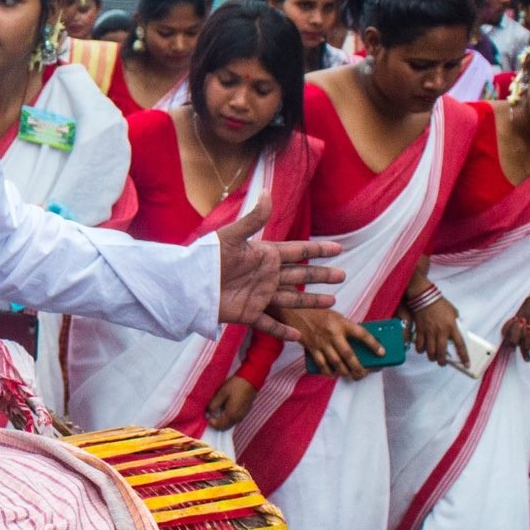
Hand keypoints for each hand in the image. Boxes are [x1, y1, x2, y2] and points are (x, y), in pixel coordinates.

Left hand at [204, 376, 256, 429]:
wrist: (250, 380)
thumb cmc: (235, 385)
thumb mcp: (221, 393)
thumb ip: (214, 405)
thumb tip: (209, 413)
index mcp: (232, 414)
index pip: (219, 426)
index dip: (211, 422)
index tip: (207, 416)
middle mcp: (238, 418)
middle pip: (225, 427)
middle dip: (216, 423)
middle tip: (210, 415)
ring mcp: (242, 416)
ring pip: (229, 424)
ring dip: (222, 421)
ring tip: (216, 411)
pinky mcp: (244, 412)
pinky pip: (234, 420)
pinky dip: (227, 418)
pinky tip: (224, 410)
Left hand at [215, 197, 343, 339]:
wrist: (187, 284)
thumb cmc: (207, 257)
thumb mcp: (231, 236)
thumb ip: (253, 218)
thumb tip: (268, 192)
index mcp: (264, 255)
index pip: (297, 251)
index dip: (317, 249)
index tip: (337, 248)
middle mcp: (266, 276)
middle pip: (300, 275)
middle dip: (321, 275)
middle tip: (342, 275)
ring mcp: (258, 296)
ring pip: (291, 299)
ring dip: (311, 301)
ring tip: (333, 301)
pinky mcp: (248, 314)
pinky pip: (269, 325)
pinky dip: (283, 331)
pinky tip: (299, 337)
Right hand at [283, 306, 384, 379]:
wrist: (294, 312)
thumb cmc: (317, 313)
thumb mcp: (335, 316)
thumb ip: (346, 327)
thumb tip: (360, 342)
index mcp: (341, 323)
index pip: (362, 334)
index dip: (373, 344)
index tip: (382, 353)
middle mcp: (332, 333)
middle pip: (349, 355)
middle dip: (358, 367)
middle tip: (363, 373)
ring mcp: (321, 342)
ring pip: (336, 363)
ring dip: (345, 372)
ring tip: (351, 375)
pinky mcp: (312, 348)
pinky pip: (322, 365)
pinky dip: (328, 372)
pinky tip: (333, 374)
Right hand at [407, 293, 466, 368]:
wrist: (426, 298)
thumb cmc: (441, 304)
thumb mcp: (454, 313)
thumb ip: (456, 323)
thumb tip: (457, 331)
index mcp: (452, 327)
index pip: (460, 346)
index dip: (464, 357)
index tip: (466, 365)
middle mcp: (441, 332)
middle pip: (441, 353)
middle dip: (442, 361)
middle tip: (442, 362)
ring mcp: (429, 332)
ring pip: (430, 351)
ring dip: (431, 357)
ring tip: (433, 357)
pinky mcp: (420, 331)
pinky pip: (419, 345)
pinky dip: (420, 350)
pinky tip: (422, 349)